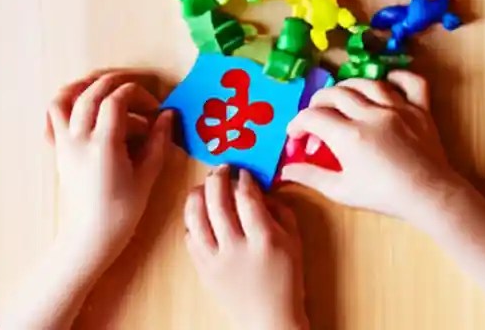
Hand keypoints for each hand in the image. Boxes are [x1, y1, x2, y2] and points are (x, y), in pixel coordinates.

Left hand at [45, 71, 173, 271]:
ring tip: (104, 88)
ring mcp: (64, 144)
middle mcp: (79, 139)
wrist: (90, 236)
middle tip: (136, 92)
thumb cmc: (122, 211)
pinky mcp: (58, 150)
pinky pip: (52, 118)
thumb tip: (168, 116)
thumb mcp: (147, 176)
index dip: (137, 95)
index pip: (115, 101)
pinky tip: (80, 107)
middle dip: (116, 83)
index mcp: (103, 145)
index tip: (154, 107)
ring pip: (63, 99)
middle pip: (91, 93)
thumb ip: (158, 141)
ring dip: (83, 86)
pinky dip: (63, 104)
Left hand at [185, 168, 307, 329]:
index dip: (243, 179)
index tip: (243, 172)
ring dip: (197, 196)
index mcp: (264, 240)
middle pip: (217, 203)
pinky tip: (199, 214)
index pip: (247, 198)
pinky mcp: (203, 271)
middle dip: (217, 179)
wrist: (270, 319)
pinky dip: (191, 222)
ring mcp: (216, 261)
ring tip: (203, 186)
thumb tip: (258, 189)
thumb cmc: (287, 278)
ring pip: (196, 219)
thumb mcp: (295, 241)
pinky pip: (190, 239)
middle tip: (221, 169)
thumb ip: (280, 210)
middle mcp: (237, 248)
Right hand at [280, 71, 463, 226]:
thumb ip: (312, 176)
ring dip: (348, 88)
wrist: (429, 196)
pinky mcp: (419, 109)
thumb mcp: (342, 191)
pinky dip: (397, 78)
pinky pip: (410, 82)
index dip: (298, 125)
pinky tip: (385, 84)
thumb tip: (285, 170)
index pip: (312, 117)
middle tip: (315, 119)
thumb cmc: (384, 196)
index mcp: (349, 136)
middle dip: (317, 104)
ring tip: (341, 100)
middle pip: (335, 94)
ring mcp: (397, 108)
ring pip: (366, 83)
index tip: (297, 138)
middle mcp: (371, 114)